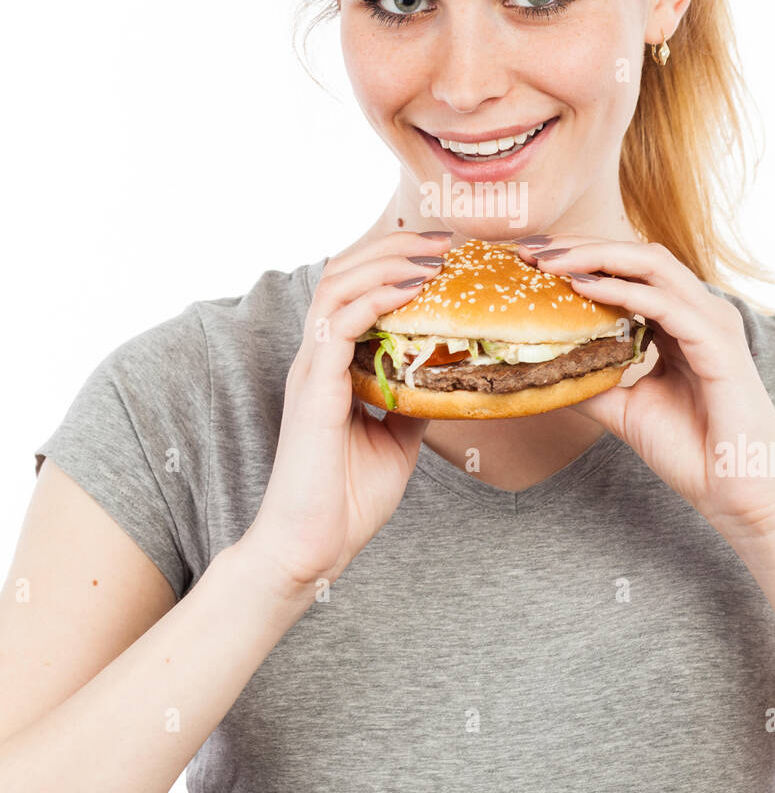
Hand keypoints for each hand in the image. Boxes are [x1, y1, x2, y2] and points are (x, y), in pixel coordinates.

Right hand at [238, 230, 450, 603]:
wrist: (312, 550)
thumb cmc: (346, 502)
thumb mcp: (397, 441)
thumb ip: (411, 402)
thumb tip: (445, 376)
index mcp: (332, 367)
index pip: (355, 292)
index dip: (393, 265)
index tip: (442, 255)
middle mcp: (317, 359)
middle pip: (343, 274)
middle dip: (394, 249)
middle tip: (444, 242)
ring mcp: (312, 370)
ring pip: (338, 286)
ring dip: (387, 264)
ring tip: (432, 258)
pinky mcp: (314, 389)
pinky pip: (340, 324)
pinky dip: (376, 298)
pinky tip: (411, 291)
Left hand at [518, 235, 774, 542]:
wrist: (738, 496)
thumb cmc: (693, 451)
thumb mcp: (626, 408)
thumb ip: (592, 381)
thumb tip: (541, 368)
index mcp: (682, 321)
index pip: (630, 270)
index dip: (581, 259)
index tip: (530, 261)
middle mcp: (700, 312)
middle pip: (637, 256)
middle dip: (582, 246)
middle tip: (530, 251)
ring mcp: (713, 323)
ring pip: (652, 264)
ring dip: (596, 257)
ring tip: (549, 262)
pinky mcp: (719, 345)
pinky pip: (664, 304)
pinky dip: (621, 290)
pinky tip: (583, 287)